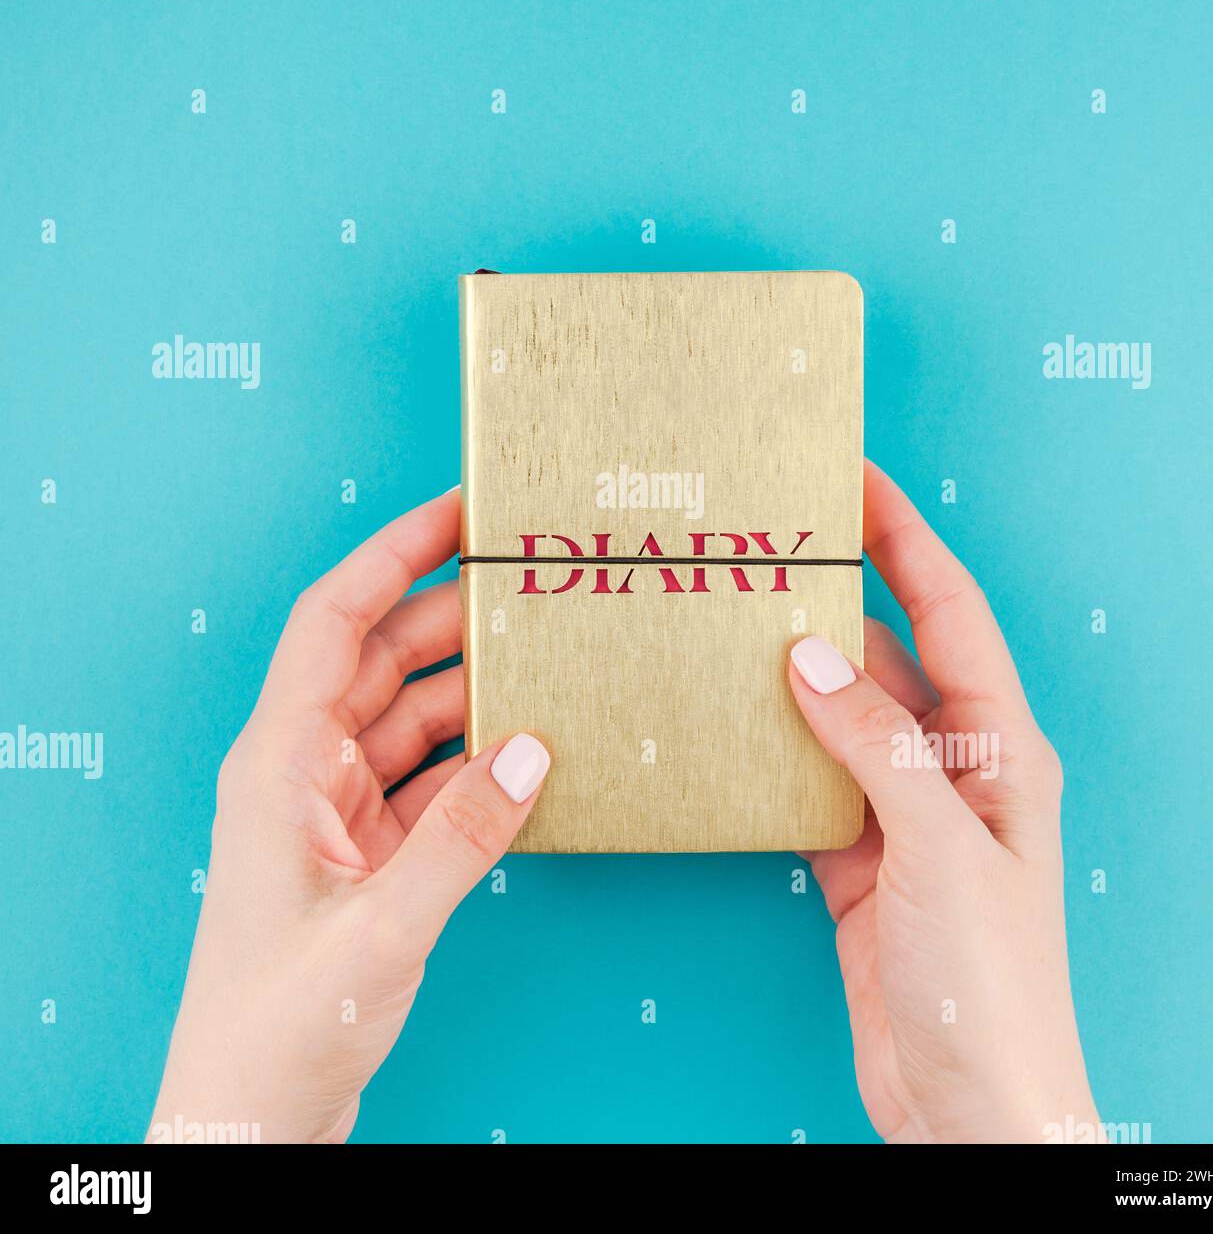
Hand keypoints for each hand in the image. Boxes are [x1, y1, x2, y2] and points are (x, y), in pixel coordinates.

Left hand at [149, 489, 549, 1142]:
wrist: (253, 1115)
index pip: (336, 621)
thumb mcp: (382, 925)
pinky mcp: (366, 852)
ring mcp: (335, 810)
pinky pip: (431, 778)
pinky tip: (529, 751)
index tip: (457, 511)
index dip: (394, 555)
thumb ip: (464, 833)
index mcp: (280, 760)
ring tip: (545, 660)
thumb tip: (534, 746)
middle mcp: (303, 770)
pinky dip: (478, 761)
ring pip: (413, 718)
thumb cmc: (281, 1024)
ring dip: (474, 691)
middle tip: (530, 585)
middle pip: (384, 659)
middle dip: (454, 617)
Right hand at [788, 460, 1099, 1143]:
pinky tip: (728, 721)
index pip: (953, 613)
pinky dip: (772, 747)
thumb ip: (877, 747)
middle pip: (892, 655)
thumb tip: (813, 656)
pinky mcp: (859, 858)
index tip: (856, 478)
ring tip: (733, 616)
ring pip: (843, 715)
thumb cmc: (987, 981)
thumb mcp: (938, 849)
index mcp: (1000, 748)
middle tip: (769, 542)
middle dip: (837, 596)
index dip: (907, 539)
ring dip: (795, 672)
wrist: (971, 1104)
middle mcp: (955, 767)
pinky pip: (811, 778)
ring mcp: (904, 813)